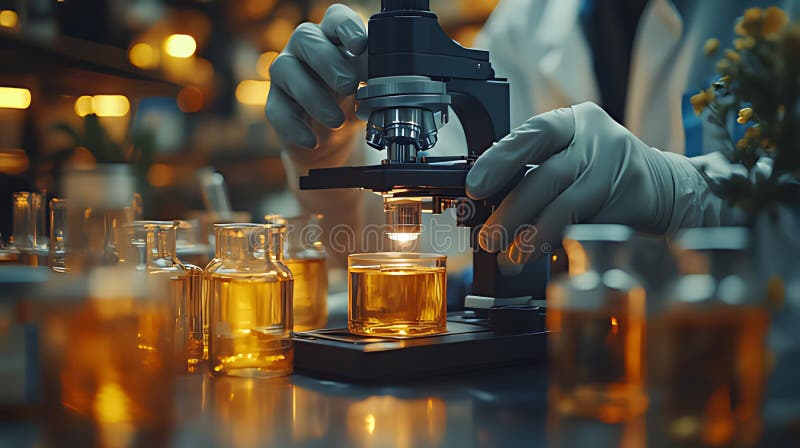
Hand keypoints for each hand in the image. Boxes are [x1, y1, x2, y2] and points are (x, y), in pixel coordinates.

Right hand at [266, 4, 367, 150]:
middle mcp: (305, 48)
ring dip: (312, 96)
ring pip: (285, 69)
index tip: (359, 46)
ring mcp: (286, 73)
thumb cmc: (353, 100)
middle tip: (349, 86)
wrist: (335, 139)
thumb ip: (376, 79)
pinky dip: (295, 127)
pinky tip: (312, 140)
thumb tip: (386, 79)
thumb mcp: (370, 88)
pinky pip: (276, 108)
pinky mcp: (276, 103)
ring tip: (336, 121)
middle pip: (305, 37)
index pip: (335, 18)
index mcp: (334, 37)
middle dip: (328, 62)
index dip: (345, 28)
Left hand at [466, 102, 709, 266]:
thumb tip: (485, 204)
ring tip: (512, 256)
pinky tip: (544, 253)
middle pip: (545, 176)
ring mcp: (618, 170)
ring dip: (532, 238)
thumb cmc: (603, 172)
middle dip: (510, 212)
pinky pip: (586, 228)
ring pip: (565, 207)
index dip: (499, 160)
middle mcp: (598, 140)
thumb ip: (533, 170)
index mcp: (574, 122)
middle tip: (489, 237)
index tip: (475, 187)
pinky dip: (560, 245)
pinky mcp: (631, 202)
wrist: (667, 186)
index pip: (533, 134)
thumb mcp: (570, 156)